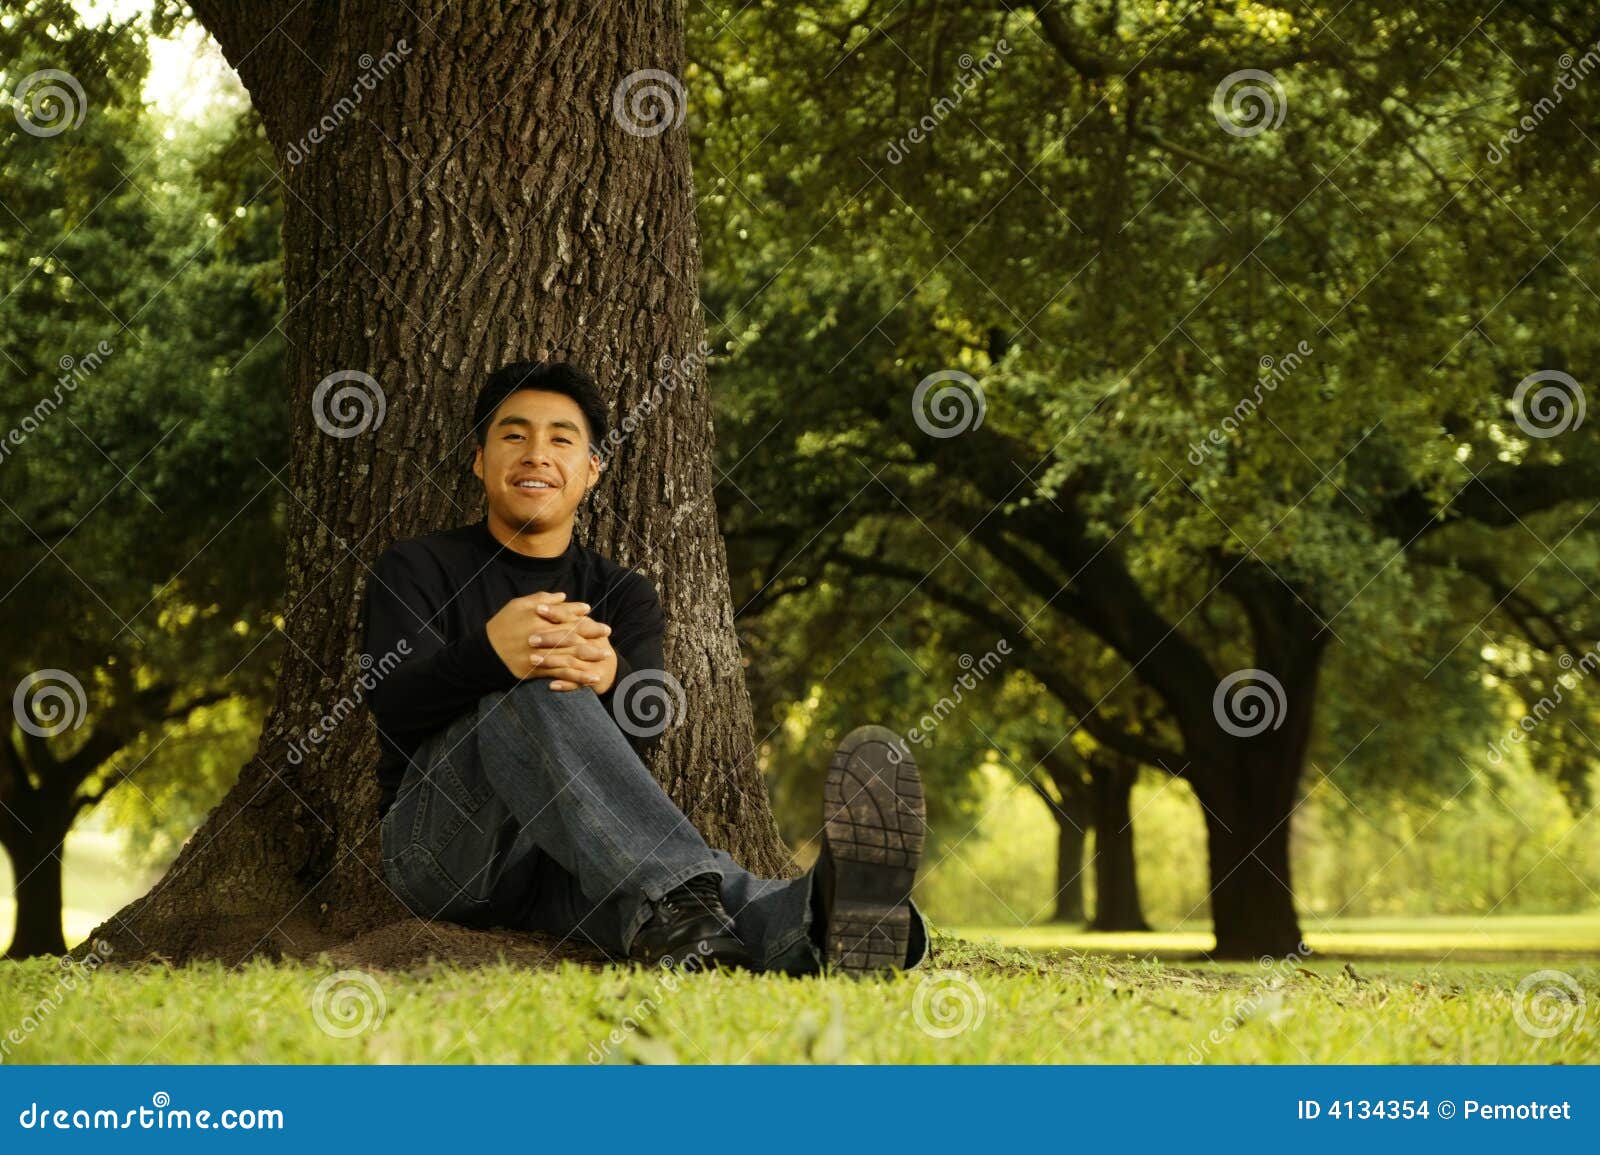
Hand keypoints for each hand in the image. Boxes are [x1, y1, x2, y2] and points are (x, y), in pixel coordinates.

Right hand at [485, 591, 618, 691]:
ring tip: (606, 656)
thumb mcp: (517, 605)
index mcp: (535, 618)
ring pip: (568, 655)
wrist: (484, 654)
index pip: (561, 613)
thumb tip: (563, 596)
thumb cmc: (502, 625)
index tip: (590, 611)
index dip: (576, 612)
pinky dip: (577, 677)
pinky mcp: (536, 671)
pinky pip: (560, 674)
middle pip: (570, 633)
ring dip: (589, 656)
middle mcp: (539, 636)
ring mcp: (538, 655)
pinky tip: (591, 678)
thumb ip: (541, 600)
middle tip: (607, 632)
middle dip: (590, 632)